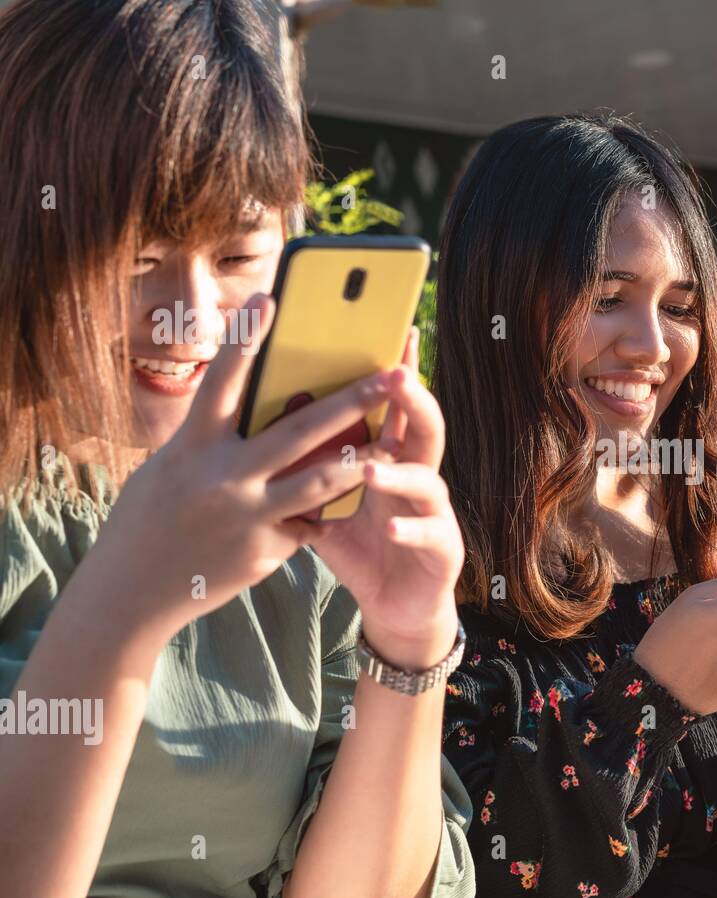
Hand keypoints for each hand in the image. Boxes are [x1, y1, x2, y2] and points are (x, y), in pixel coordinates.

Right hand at [91, 294, 398, 640]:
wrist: (133, 591)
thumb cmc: (151, 516)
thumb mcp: (170, 468)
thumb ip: (214, 440)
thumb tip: (258, 406)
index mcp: (192, 446)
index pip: (222, 381)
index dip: (245, 338)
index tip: (270, 298)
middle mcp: (223, 477)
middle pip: (300, 429)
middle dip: (353, 399)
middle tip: (395, 373)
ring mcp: (250, 515)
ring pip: (323, 480)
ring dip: (363, 458)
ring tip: (394, 441)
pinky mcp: (267, 550)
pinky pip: (309, 523)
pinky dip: (322, 511)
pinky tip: (336, 505)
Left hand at [309, 329, 463, 668]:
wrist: (397, 605)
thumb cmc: (359, 546)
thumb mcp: (330, 501)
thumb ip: (310, 463)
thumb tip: (262, 417)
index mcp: (392, 456)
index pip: (394, 404)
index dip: (398, 368)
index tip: (394, 330)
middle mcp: (419, 475)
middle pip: (423, 428)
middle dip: (412, 400)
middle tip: (395, 377)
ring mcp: (435, 511)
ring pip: (426, 480)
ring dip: (399, 470)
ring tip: (373, 465)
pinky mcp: (443, 549)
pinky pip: (427, 534)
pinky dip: (409, 529)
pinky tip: (389, 526)